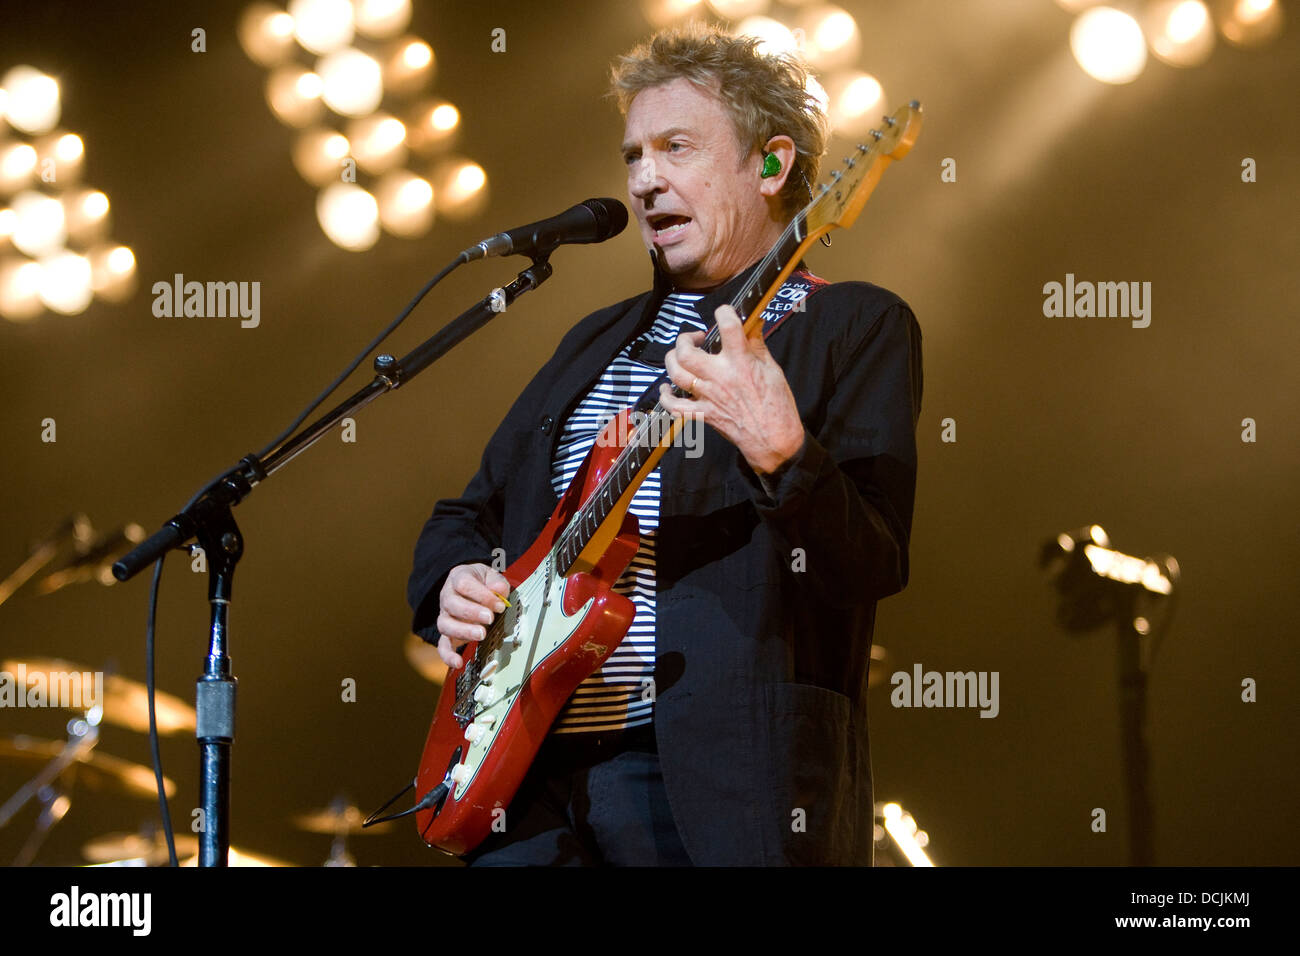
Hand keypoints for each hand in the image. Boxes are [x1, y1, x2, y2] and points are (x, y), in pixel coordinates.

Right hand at [436, 563, 509, 668]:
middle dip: (472, 612)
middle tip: (489, 618)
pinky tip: (458, 662)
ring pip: (445, 625)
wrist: (470, 587)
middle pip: (452, 604)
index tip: (499, 604)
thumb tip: (499, 590)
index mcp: (457, 578)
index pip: (464, 584)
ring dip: (463, 631)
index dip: (481, 594)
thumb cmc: (481, 582)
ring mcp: (445, 616)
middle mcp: (447, 597)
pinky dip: (448, 655)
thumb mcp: (490, 575)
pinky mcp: (447, 633)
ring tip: (481, 634)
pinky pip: (442, 645)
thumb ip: (496, 582)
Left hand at [660, 303, 804, 473]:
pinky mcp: (703, 414)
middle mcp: (719, 377)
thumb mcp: (772, 369)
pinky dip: (666, 397)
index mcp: (740, 363)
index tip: (724, 312)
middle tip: (697, 338)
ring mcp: (708, 396)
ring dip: (673, 360)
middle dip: (686, 339)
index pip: (728, 327)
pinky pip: (675, 406)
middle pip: (686, 352)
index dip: (724, 312)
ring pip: (676, 374)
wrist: (774, 440)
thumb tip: (753, 323)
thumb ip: (757, 344)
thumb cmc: (777, 406)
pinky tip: (668, 388)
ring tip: (682, 355)